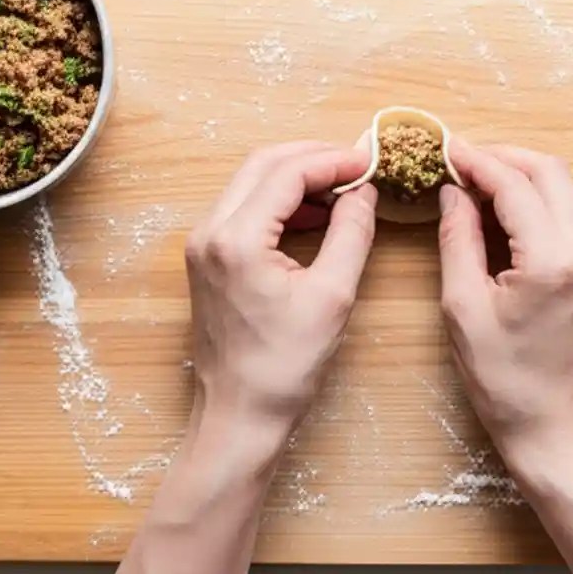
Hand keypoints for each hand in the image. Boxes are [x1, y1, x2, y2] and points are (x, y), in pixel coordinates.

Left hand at [185, 142, 377, 426]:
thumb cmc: (284, 367)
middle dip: (313, 158)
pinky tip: (314, 212)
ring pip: (250, 182)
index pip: (287, 173)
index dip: (333, 161)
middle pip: (262, 165)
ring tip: (343, 186)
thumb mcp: (333, 296)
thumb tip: (364, 191)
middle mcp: (209, 233)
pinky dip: (279, 201)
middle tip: (357, 165)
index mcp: (237, 240)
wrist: (240, 415)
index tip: (369, 161)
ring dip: (296, 177)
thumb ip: (351, 233)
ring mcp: (202, 245)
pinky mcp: (206, 259)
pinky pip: (243, 209)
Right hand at [437, 142, 572, 455]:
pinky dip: (534, 197)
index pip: (514, 185)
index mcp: (551, 260)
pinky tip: (500, 207)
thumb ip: (458, 240)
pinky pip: (566, 213)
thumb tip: (453, 192)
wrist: (552, 425)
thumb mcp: (462, 308)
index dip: (477, 161)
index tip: (444, 149)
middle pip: (548, 172)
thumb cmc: (502, 379)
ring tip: (475, 180)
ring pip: (562, 188)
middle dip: (502, 157)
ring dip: (521, 174)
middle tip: (459, 160)